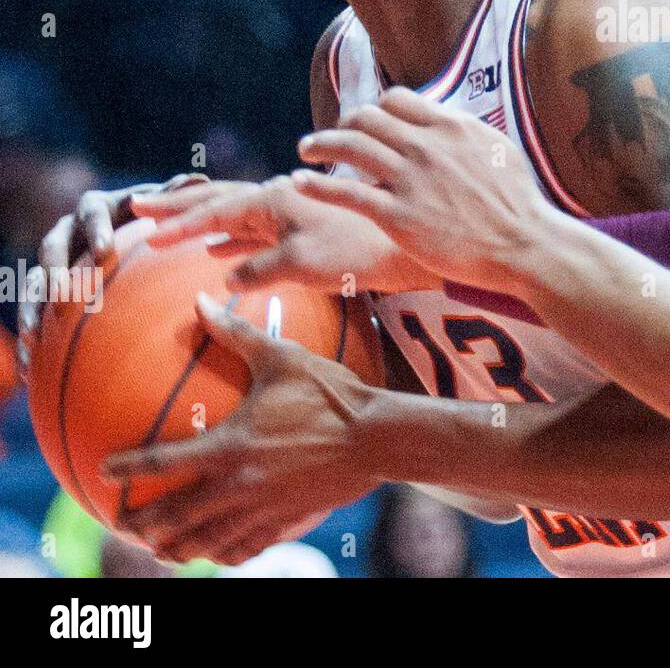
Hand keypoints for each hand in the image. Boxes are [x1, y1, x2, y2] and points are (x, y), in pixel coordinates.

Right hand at [22, 172, 210, 374]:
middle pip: (53, 243)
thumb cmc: (156, 221)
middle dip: (55, 267)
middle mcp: (70, 230)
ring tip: (36, 333)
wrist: (134, 240)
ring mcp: (57, 260)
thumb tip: (199, 177)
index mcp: (100, 206)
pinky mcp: (47, 289)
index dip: (97, 229)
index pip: (93, 211)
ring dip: (33, 304)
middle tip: (62, 291)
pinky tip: (36, 369)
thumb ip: (176, 197)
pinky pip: (33, 312)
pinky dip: (32, 337)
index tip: (106, 250)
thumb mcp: (166, 208)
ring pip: (33, 279)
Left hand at [101, 292, 378, 565]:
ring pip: (205, 543)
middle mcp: (237, 485)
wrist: (377, 438)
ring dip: (178, 549)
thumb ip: (237, 333)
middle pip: (175, 518)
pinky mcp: (285, 522)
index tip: (104, 471)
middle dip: (144, 526)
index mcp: (229, 446)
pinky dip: (224, 554)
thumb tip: (201, 302)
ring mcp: (260, 509)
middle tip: (125, 527)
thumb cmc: (330, 394)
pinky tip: (219, 553)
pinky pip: (244, 549)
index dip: (127, 468)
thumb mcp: (283, 357)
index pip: (163, 461)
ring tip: (163, 550)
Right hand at [140, 174, 434, 294]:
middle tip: (136, 207)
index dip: (179, 224)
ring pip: (234, 212)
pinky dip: (228, 237)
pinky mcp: (301, 230)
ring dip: (198, 219)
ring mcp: (290, 213)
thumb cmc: (354, 254)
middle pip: (218, 199)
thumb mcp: (301, 263)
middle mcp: (278, 198)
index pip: (215, 209)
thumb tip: (225, 277)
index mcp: (274, 199)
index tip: (144, 235)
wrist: (400, 250)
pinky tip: (214, 250)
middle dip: (177, 206)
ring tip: (163, 225)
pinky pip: (254, 230)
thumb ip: (259, 269)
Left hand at [292, 87, 555, 296]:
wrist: (523, 243)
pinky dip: (317, 183)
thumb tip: (444, 120)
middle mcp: (425, 146)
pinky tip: (299, 181)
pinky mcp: (397, 215)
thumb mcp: (496, 149)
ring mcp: (409, 180)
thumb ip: (464, 131)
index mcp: (449, 126)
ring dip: (319, 144)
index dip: (375, 108)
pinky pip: (345, 192)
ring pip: (349, 146)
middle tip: (331, 137)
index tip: (368, 123)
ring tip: (306, 150)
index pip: (395, 99)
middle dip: (342, 123)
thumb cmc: (517, 201)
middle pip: (366, 118)